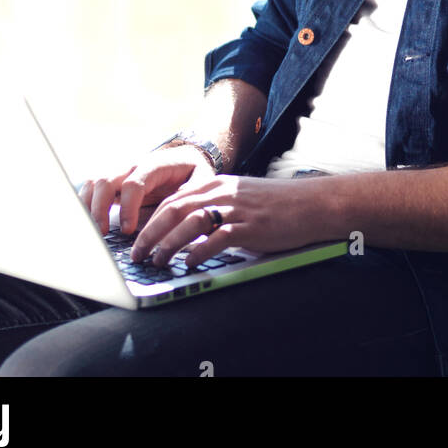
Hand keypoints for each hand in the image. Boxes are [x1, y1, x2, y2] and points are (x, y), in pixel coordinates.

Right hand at [79, 143, 216, 235]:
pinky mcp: (114, 183)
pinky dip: (84, 204)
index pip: (134, 183)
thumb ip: (191, 194)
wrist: (186, 157)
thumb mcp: (202, 179)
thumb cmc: (193, 171)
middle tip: (102, 233)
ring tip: (91, 231)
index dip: (128, 207)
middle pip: (106, 180)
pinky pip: (91, 189)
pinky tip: (86, 224)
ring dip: (87, 206)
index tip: (127, 230)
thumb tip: (178, 214)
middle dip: (100, 207)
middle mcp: (133, 166)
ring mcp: (120, 173)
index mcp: (155, 165)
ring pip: (93, 182)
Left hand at [129, 174, 329, 267]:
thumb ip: (214, 206)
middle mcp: (223, 193)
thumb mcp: (239, 197)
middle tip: (137, 255)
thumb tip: (184, 228)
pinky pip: (217, 238)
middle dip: (149, 234)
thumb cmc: (275, 204)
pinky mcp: (250, 227)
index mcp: (217, 184)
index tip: (137, 240)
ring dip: (168, 244)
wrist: (310, 204)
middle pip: (173, 210)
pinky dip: (199, 252)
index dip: (149, 221)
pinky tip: (190, 263)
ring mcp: (236, 209)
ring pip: (189, 222)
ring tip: (158, 261)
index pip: (172, 200)